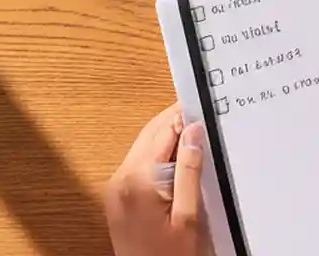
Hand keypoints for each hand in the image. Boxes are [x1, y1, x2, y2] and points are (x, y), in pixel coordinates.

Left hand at [105, 103, 206, 255]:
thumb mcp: (188, 216)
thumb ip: (189, 171)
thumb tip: (194, 129)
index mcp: (137, 180)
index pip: (161, 132)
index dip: (182, 114)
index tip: (203, 102)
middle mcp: (120, 179)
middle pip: (149, 135)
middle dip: (175, 121)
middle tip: (203, 113)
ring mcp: (115, 188)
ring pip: (144, 147)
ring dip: (167, 137)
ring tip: (197, 133)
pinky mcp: (117, 197)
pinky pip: (139, 164)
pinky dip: (158, 155)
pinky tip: (180, 158)